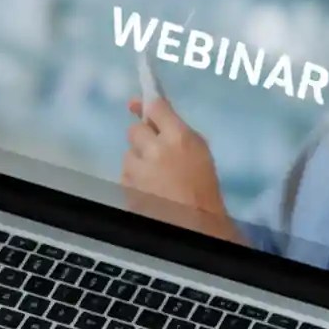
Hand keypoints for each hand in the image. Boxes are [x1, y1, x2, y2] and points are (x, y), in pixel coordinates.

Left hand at [122, 98, 244, 243]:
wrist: (195, 221)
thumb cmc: (203, 184)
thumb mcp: (199, 149)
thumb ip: (175, 127)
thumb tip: (148, 107)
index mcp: (178, 137)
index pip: (155, 107)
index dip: (149, 107)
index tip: (145, 108)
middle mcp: (155, 149)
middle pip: (134, 130)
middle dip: (143, 139)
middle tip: (155, 152)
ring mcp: (139, 170)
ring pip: (128, 154)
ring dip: (138, 161)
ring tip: (155, 177)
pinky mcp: (128, 188)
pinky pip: (125, 175)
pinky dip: (134, 179)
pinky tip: (150, 188)